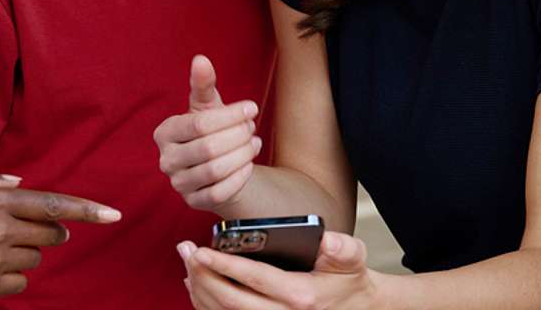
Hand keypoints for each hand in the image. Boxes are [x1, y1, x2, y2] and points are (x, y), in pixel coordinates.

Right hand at [0, 174, 121, 301]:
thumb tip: (19, 183)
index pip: (55, 204)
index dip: (88, 209)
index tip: (115, 214)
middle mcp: (2, 229)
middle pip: (51, 235)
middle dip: (47, 232)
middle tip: (21, 229)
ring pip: (34, 259)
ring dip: (24, 253)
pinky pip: (20, 282)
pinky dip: (11, 276)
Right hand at [154, 54, 261, 210]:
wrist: (214, 166)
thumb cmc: (209, 130)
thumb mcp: (207, 106)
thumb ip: (202, 84)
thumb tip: (201, 59)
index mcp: (164, 132)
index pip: (199, 124)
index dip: (230, 115)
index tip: (253, 107)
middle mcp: (166, 160)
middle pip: (208, 148)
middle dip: (237, 136)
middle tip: (253, 128)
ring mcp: (178, 183)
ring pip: (214, 170)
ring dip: (241, 155)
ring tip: (255, 143)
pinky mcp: (193, 202)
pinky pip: (219, 192)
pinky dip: (238, 177)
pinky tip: (250, 164)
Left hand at [178, 232, 378, 309]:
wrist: (356, 309)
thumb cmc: (347, 280)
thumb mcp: (352, 258)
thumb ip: (342, 247)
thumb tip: (325, 238)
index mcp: (300, 295)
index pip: (254, 279)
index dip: (224, 265)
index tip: (201, 250)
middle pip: (230, 300)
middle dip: (202, 275)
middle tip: (185, 250)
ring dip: (199, 289)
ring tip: (187, 262)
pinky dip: (205, 304)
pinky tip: (195, 284)